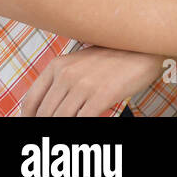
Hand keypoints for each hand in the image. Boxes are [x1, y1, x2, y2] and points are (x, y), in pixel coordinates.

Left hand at [20, 47, 164, 116]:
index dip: (29, 117)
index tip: (33, 123)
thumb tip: (50, 106)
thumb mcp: (82, 61)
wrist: (147, 45)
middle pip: (45, 113)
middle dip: (47, 124)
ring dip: (62, 126)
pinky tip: (86, 122)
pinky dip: (80, 125)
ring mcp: (84, 85)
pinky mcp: (102, 94)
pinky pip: (81, 120)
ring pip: (61, 119)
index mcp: (58, 65)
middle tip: (52, 131)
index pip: (32, 100)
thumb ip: (63, 78)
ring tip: (71, 127)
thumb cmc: (117, 55)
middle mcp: (67, 74)